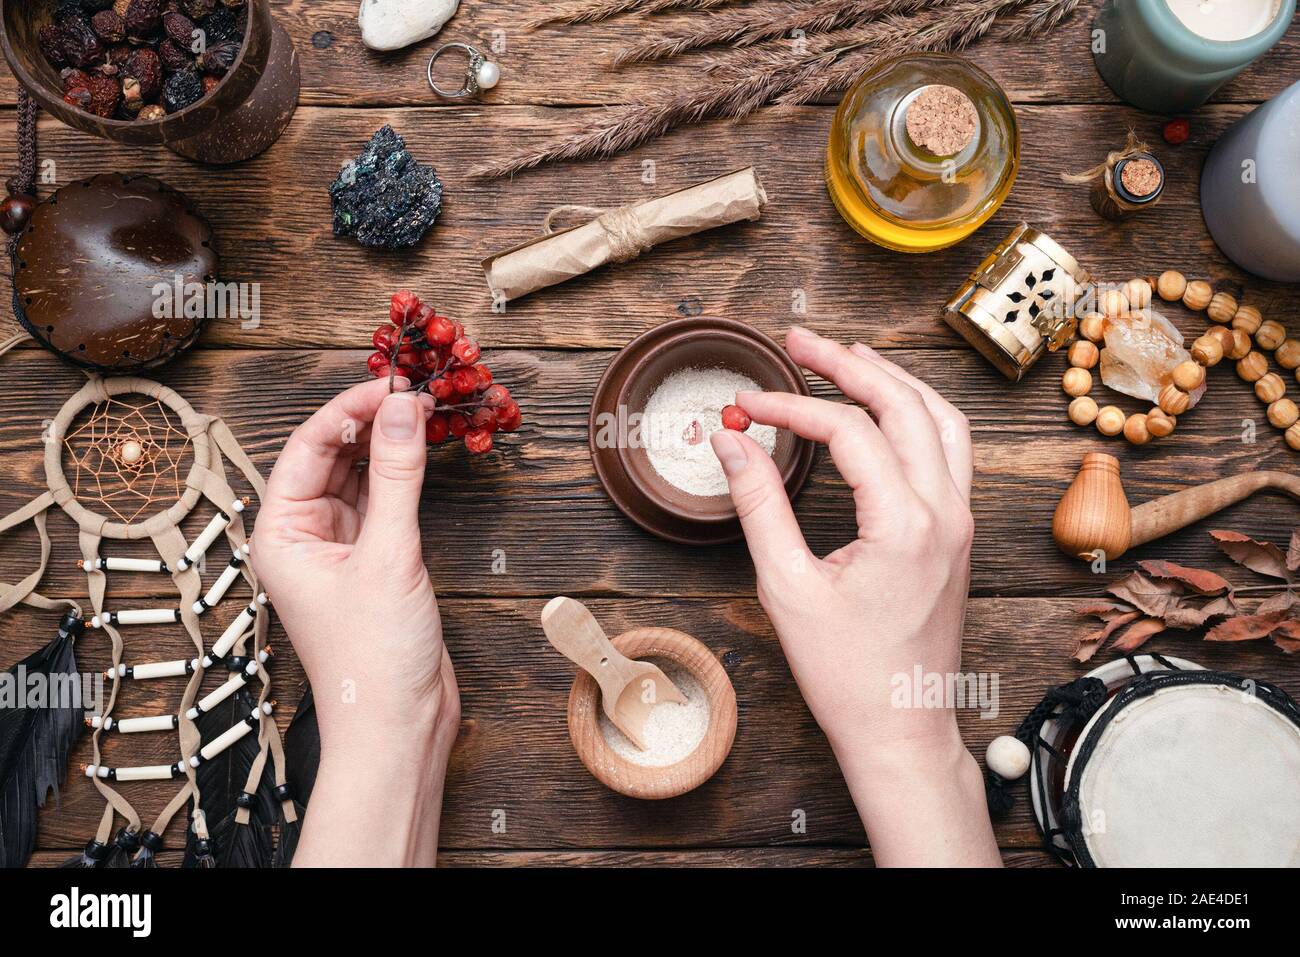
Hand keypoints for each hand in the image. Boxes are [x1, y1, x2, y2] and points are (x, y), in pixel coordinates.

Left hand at [252, 378, 459, 865]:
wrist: (397, 724)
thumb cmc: (373, 655)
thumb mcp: (388, 554)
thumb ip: (398, 475)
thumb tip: (404, 408)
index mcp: (281, 533)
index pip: (310, 447)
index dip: (350, 409)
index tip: (392, 382)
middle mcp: (304, 536)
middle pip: (334, 457)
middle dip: (372, 421)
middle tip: (416, 389)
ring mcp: (340, 550)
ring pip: (362, 478)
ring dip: (391, 446)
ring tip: (425, 411)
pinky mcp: (374, 563)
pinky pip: (385, 503)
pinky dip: (406, 477)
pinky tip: (427, 452)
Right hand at [710, 326, 997, 865]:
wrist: (901, 727)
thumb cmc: (847, 673)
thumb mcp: (786, 586)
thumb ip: (758, 503)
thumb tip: (732, 441)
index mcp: (906, 523)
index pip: (848, 430)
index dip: (792, 406)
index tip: (747, 406)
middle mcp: (946, 511)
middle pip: (904, 403)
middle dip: (848, 362)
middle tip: (798, 340)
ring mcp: (962, 520)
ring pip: (939, 417)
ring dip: (892, 379)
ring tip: (844, 355)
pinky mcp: (960, 532)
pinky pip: (951, 448)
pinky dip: (918, 413)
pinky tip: (887, 407)